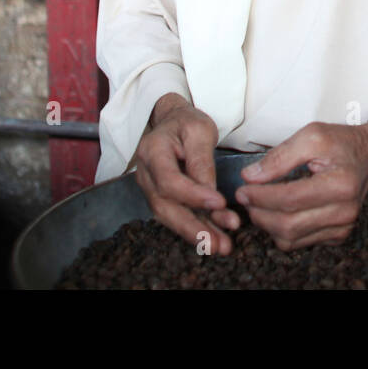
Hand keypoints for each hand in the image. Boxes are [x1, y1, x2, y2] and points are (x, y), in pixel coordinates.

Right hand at [131, 93, 238, 254]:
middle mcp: (146, 173)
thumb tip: (211, 195)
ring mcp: (150, 188)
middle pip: (166, 206)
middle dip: (194, 228)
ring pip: (170, 217)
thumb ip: (202, 161)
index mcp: (153, 150)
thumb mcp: (200, 131)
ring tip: (221, 246)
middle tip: (219, 243)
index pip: (169, 180)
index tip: (220, 203)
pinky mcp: (160, 197)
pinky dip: (195, 229)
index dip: (193, 195)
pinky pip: (175, 216)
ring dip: (196, 234)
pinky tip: (214, 239)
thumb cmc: (186, 123)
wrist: (172, 122)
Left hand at [234, 120, 367, 250]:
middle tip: (245, 197)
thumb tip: (250, 177)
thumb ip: (279, 157)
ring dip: (267, 224)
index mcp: (339, 185)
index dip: (260, 197)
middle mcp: (345, 211)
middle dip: (259, 213)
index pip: (289, 200)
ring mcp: (343, 227)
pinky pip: (300, 242)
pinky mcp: (339, 235)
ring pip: (290, 238)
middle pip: (288, 225)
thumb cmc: (341, 142)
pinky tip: (277, 212)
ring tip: (258, 204)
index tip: (242, 189)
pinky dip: (282, 231)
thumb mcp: (311, 136)